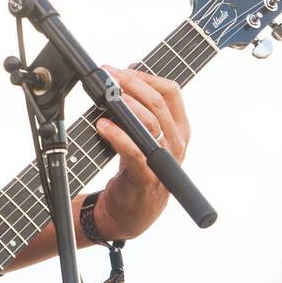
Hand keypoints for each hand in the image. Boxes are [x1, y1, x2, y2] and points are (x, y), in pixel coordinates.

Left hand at [92, 65, 190, 241]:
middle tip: (106, 76)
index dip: (146, 76)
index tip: (121, 70)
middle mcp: (176, 142)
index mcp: (179, 129)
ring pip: (149, 123)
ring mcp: (163, 160)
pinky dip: (117, 135)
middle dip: (129, 84)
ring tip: (105, 98)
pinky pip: (134, 150)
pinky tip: (102, 125)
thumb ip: (140, 109)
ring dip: (124, 106)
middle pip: (158, 102)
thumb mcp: (143, 136)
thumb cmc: (135, 171)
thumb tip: (127, 72)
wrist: (130, 212)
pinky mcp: (146, 177)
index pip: (170, 91)